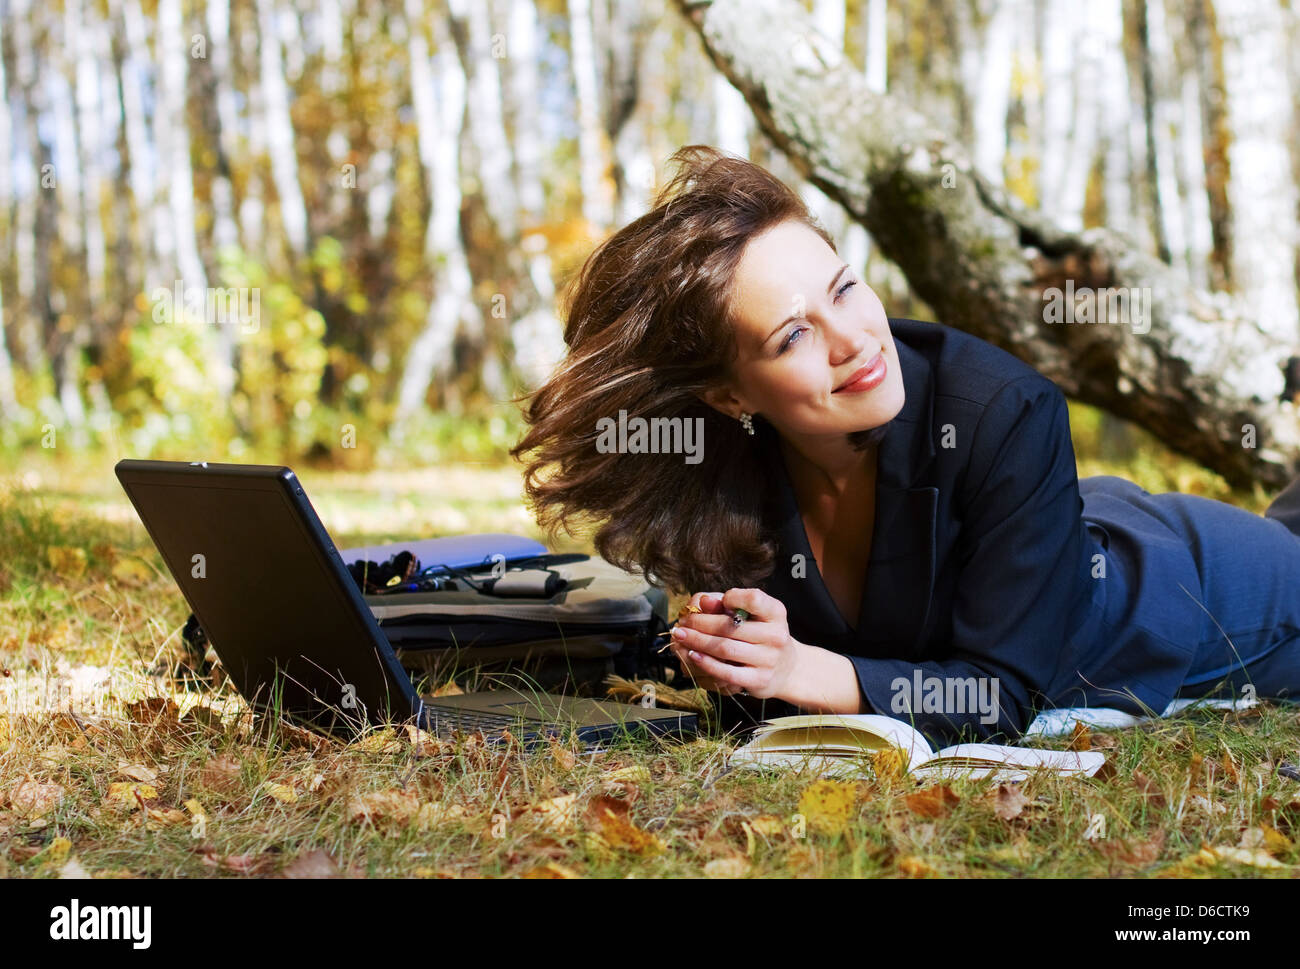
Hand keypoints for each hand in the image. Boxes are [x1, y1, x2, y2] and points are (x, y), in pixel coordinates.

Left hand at [668, 588, 802, 699]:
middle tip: (682, 622)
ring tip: (680, 636)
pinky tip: (692, 655)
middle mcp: (776, 635)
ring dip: (697, 641)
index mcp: (775, 613)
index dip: (733, 597)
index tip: (721, 601)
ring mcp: (768, 659)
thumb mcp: (753, 616)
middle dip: (700, 622)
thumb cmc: (762, 636)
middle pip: (730, 627)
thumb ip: (728, 605)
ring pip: (724, 648)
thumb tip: (703, 600)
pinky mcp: (758, 679)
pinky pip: (727, 672)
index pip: (754, 599)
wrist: (787, 669)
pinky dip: (706, 663)